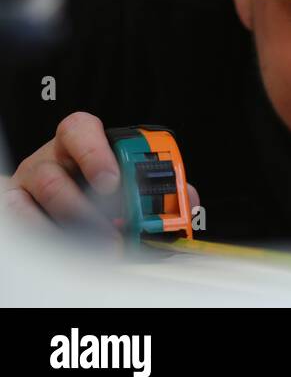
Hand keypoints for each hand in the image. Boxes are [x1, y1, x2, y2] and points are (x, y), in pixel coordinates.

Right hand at [1, 112, 198, 243]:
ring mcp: (31, 179)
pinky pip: (24, 218)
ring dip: (78, 224)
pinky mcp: (16, 202)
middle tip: (115, 230)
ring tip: (106, 246)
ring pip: (47, 195)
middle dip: (88, 205)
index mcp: (83, 141)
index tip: (114, 182)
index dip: (96, 154)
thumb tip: (187, 197)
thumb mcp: (127, 180)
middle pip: (60, 172)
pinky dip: (51, 235)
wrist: (55, 203)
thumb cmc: (96, 188)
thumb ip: (158, 187)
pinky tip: (73, 247)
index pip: (80, 129)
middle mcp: (52, 157)